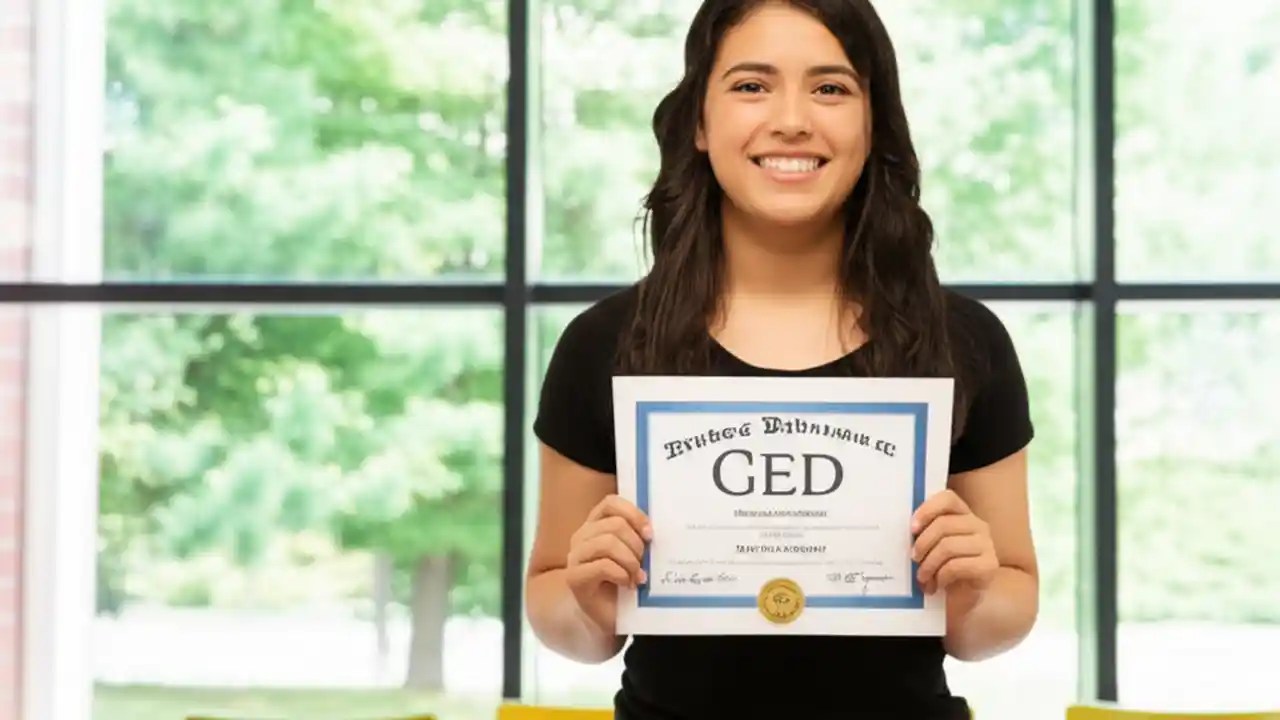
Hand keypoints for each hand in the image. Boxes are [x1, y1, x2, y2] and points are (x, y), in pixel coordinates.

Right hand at [565, 494, 651, 630]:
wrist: (607, 620)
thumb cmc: (623, 586)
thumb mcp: (634, 556)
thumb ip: (639, 538)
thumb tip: (654, 529)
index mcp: (596, 525)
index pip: (611, 503)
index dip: (633, 514)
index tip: (650, 533)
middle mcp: (582, 537)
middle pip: (614, 524)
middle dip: (636, 544)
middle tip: (644, 564)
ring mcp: (576, 557)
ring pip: (607, 542)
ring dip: (630, 561)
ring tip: (637, 576)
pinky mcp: (574, 578)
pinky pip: (603, 566)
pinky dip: (622, 575)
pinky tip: (628, 584)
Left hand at [910, 489, 997, 594]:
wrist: (962, 600)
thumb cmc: (942, 568)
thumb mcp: (930, 546)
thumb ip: (922, 532)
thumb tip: (906, 530)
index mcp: (963, 514)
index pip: (948, 498)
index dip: (927, 510)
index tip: (912, 529)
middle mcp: (978, 525)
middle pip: (943, 524)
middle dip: (922, 544)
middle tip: (913, 559)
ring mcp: (987, 545)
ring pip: (948, 546)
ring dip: (929, 564)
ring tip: (922, 577)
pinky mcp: (989, 566)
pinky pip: (957, 566)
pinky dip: (940, 577)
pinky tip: (936, 585)